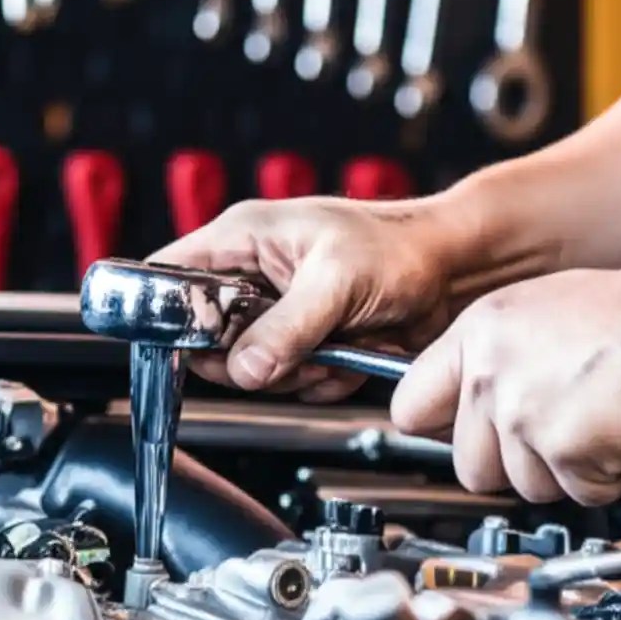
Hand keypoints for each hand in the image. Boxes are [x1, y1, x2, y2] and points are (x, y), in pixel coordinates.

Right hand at [149, 196, 457, 400]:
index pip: (169, 277)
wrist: (454, 271)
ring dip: (295, 372)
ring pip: (252, 368)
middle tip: (291, 353)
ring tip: (333, 350)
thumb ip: (286, 329)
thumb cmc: (402, 247)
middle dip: (250, 359)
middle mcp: (255, 275)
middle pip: (208, 339)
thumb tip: (243, 369)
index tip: (191, 347)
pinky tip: (348, 358)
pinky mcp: (308, 341)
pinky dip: (321, 380)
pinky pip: (291, 380)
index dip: (165, 316)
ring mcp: (281, 312)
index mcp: (244, 239)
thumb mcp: (336, 283)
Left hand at [390, 264, 620, 505]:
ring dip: (562, 471)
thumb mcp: (543, 311)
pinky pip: (575, 493)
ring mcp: (524, 416)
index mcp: (478, 332)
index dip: (441, 427)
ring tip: (598, 421)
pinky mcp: (564, 451)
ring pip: (521, 486)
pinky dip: (603, 477)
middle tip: (553, 435)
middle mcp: (491, 375)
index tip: (459, 432)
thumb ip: (495, 356)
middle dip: (510, 464)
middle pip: (468, 465)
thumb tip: (470, 399)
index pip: (410, 404)